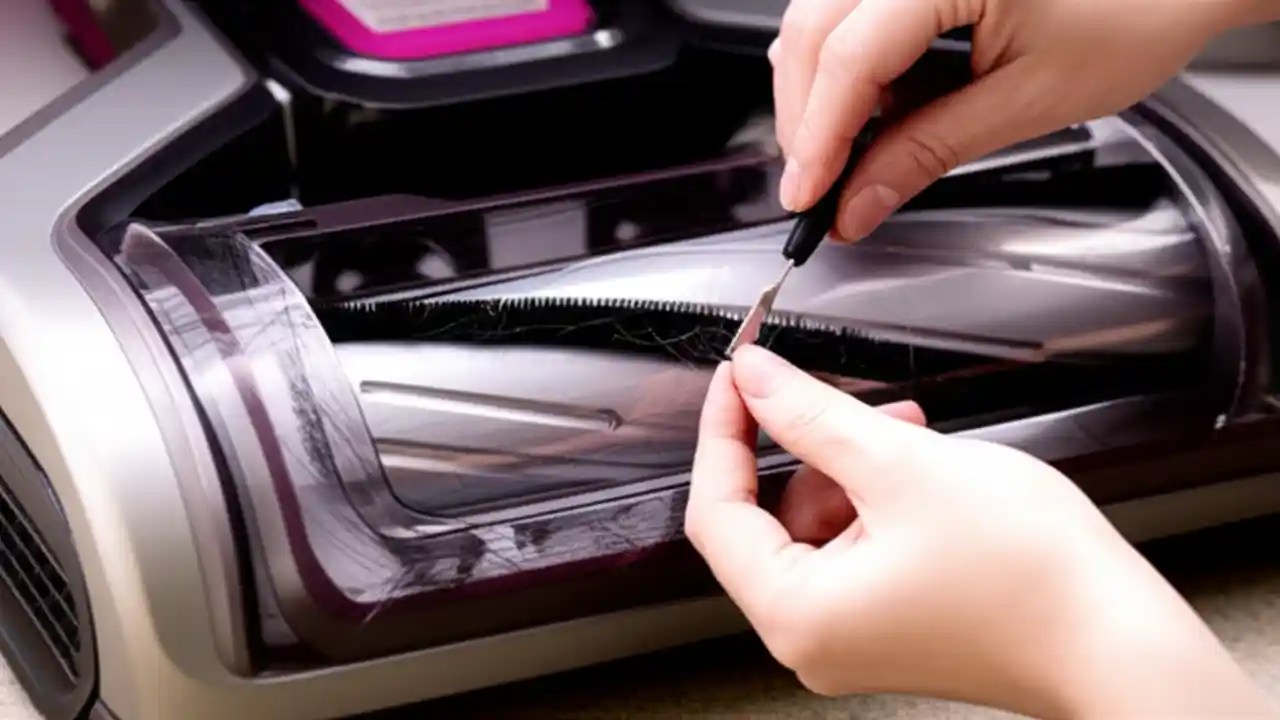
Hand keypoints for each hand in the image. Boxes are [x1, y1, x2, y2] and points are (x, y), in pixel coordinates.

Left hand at [684, 345, 1269, 716]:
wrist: (1120, 641)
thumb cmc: (1031, 577)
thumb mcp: (900, 466)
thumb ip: (812, 416)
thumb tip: (754, 380)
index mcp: (796, 613)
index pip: (717, 510)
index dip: (723, 432)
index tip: (740, 377)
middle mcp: (812, 639)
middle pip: (765, 519)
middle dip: (804, 447)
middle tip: (837, 398)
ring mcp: (852, 638)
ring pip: (814, 527)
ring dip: (847, 468)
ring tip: (904, 434)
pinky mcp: (889, 628)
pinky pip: (852, 549)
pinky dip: (873, 501)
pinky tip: (916, 469)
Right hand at [769, 0, 1279, 240]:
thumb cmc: (1135, 12)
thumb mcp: (1026, 100)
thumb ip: (928, 151)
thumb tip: (859, 201)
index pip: (850, 56)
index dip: (818, 136)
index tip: (807, 196)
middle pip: (813, 31)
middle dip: (806, 118)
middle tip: (819, 187)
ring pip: (818, 18)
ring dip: (820, 90)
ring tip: (845, 152)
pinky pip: (850, 10)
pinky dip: (846, 63)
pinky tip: (868, 105)